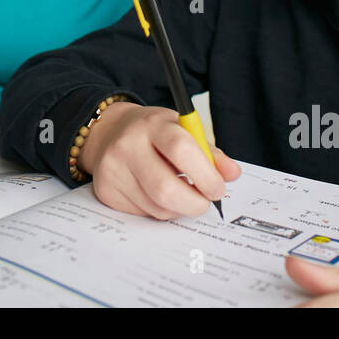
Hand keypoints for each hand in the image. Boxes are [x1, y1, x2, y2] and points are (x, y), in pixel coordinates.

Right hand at [78, 102, 241, 219]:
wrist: (109, 133)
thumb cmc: (154, 134)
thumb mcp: (183, 131)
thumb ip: (210, 153)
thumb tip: (232, 174)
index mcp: (153, 124)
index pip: (181, 149)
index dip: (205, 175)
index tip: (218, 188)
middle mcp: (128, 144)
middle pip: (165, 188)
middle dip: (194, 203)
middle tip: (205, 202)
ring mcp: (113, 169)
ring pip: (158, 207)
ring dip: (179, 208)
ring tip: (180, 193)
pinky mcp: (106, 191)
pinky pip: (144, 214)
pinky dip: (159, 210)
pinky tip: (157, 194)